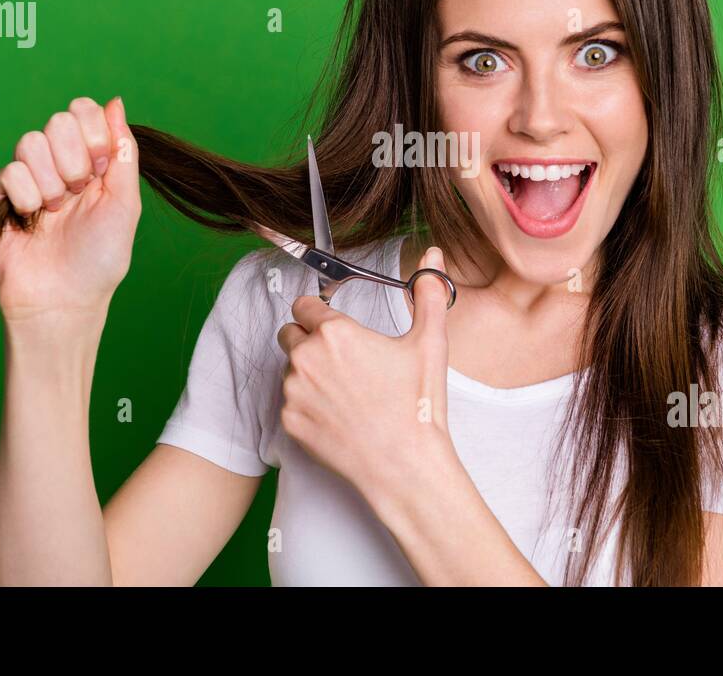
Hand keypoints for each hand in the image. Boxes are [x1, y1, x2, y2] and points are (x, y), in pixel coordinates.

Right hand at [0, 96, 140, 323]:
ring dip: (51, 182)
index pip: (84, 111)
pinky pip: (10, 171)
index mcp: (92, 161)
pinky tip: (33, 219)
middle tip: (78, 194)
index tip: (101, 168)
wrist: (63, 298)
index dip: (93, 133)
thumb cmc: (99, 257)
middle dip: (74, 161)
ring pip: (30, 142)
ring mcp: (29, 178)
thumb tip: (115, 102)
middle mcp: (59, 164)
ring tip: (55, 211)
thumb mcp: (124, 202)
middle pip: (58, 121)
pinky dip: (26, 197)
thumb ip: (123, 150)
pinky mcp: (0, 196)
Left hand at [276, 245, 453, 504]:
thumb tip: (432, 255)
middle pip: (289, 333)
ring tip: (346, 391)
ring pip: (290, 370)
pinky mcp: (289, 423)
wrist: (405, 467)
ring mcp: (294, 393)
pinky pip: (290, 403)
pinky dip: (308, 405)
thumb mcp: (430, 342)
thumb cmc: (417, 406)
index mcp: (336, 333)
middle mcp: (307, 358)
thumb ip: (428, 293)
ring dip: (309, 373)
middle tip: (342, 359)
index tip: (331, 323)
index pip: (304, 305)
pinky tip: (339, 415)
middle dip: (309, 340)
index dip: (318, 312)